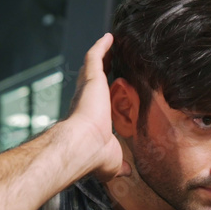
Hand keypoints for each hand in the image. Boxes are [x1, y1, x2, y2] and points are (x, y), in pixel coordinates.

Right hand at [63, 33, 130, 180]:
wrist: (83, 146)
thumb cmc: (93, 156)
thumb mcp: (112, 161)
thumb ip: (119, 165)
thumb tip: (127, 172)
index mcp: (90, 116)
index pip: (97, 99)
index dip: (103, 90)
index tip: (110, 83)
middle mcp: (86, 99)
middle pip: (94, 78)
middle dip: (102, 67)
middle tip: (111, 56)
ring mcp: (87, 87)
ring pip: (93, 64)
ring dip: (102, 52)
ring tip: (112, 42)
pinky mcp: (90, 78)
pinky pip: (95, 54)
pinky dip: (102, 45)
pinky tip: (111, 37)